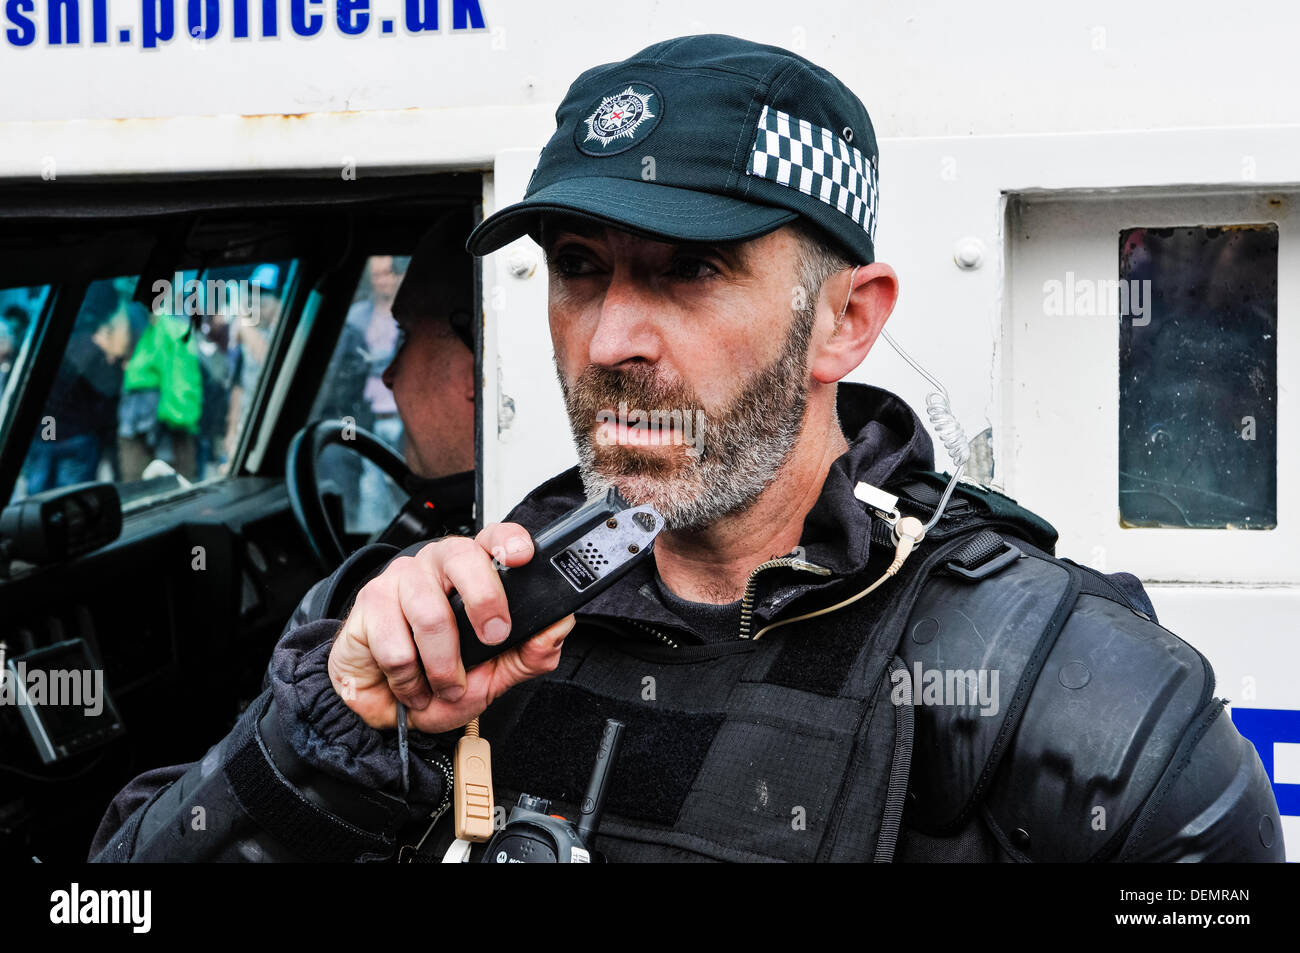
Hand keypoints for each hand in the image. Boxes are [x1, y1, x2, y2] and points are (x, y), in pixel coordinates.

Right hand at [327, 522, 573, 733]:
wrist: (391, 707)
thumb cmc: (444, 680)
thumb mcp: (497, 674)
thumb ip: (531, 653)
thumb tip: (557, 628)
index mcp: (475, 570)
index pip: (495, 537)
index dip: (510, 541)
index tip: (523, 557)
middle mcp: (439, 565)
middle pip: (462, 558)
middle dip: (484, 601)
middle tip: (493, 638)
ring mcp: (401, 579)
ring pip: (430, 614)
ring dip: (443, 666)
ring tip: (444, 685)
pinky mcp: (369, 603)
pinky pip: (395, 646)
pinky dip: (409, 680)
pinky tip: (411, 685)